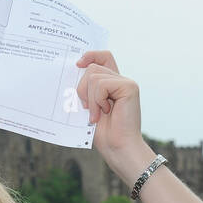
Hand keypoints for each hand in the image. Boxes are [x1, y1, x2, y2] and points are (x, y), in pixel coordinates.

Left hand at [75, 50, 152, 180]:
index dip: (90, 55)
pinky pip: (102, 84)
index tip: (78, 64)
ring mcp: (126, 82)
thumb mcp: (88, 106)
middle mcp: (120, 80)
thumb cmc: (104, 133)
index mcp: (112, 83)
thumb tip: (73, 72)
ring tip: (97, 114)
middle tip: (88, 109)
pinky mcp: (129, 87)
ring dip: (90, 98)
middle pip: (92, 68)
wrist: (117, 147)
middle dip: (83, 89)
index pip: (103, 57)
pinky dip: (97, 100)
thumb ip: (86, 89)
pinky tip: (105, 112)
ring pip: (94, 76)